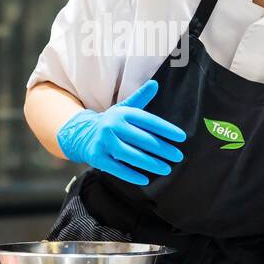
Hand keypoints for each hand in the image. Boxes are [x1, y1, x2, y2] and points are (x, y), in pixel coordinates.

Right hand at [55, 79, 185, 185]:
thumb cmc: (111, 122)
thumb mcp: (124, 108)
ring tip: (167, 169)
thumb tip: (155, 83)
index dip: (166, 129)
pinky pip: (117, 168)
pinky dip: (131, 175)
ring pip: (131, 155)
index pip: (148, 121)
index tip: (182, 137)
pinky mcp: (97, 157)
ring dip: (151, 163)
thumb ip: (141, 97)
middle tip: (178, 156)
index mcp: (122, 113)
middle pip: (142, 139)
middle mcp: (112, 125)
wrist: (81, 134)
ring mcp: (104, 142)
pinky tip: (145, 179)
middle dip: (163, 149)